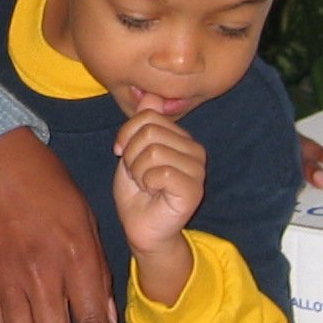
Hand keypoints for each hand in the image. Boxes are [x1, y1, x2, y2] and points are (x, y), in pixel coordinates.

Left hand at [113, 109, 204, 307]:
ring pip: (153, 151)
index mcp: (182, 138)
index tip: (125, 155)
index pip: (149, 115)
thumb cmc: (137, 192)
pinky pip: (160, 172)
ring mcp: (197, 170)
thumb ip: (142, 123)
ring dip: (138, 171)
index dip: (127, 135)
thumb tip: (150, 94)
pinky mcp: (193, 189)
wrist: (141, 228)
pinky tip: (153, 193)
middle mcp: (195, 150)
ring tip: (145, 185)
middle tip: (138, 175)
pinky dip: (147, 183)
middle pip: (150, 131)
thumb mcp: (133, 151)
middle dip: (131, 155)